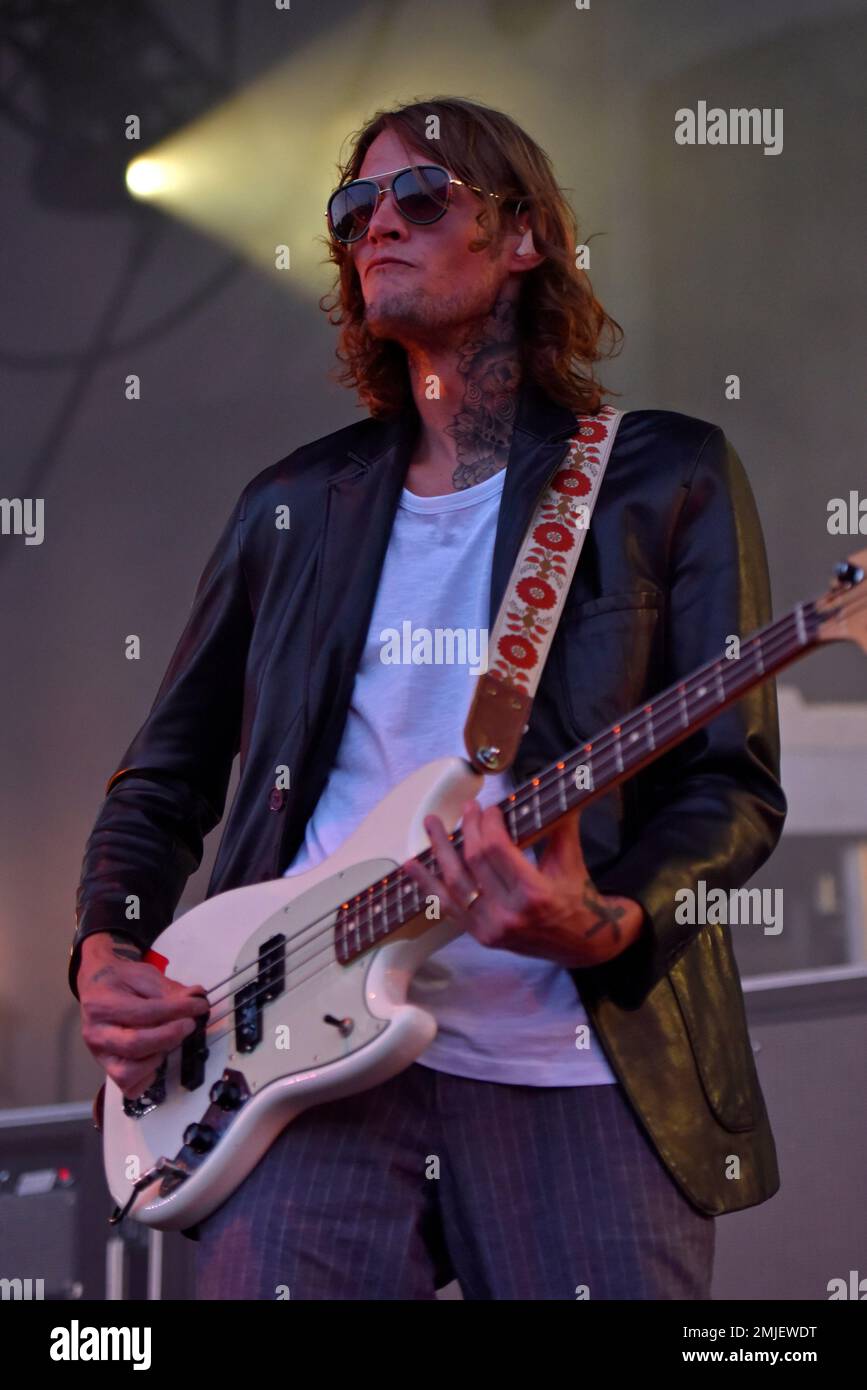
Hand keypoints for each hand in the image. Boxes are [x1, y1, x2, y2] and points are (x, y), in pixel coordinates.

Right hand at [78, 932, 209, 1098]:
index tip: (199, 1006)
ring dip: (158, 1057)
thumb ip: (168, 989)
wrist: (97, 988)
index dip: (177, 1011)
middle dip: (170, 1036)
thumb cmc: (121, 982)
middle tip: (189, 1024)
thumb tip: (196, 998)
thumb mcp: (143, 975)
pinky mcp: (108, 1071)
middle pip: (135, 1046)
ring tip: (170, 1040)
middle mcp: (96, 1035)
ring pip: (129, 1073)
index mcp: (101, 1006)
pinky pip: (130, 1086)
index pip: (144, 1013)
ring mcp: (100, 1056)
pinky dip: (149, 1076)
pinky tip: (157, 1055)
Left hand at [405, 799, 645, 968]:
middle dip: (468, 829)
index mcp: (534, 893)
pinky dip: (427, 885)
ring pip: (454, 883)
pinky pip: (448, 907)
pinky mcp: (481, 936)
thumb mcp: (570, 858)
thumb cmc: (576, 894)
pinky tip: (412, 866)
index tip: (490, 809)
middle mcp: (509, 914)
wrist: (580, 942)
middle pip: (474, 862)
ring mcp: (491, 928)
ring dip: (439, 850)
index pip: (497, 849)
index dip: (488, 824)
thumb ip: (559, 823)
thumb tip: (556, 784)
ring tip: (431, 824)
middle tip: (467, 808)